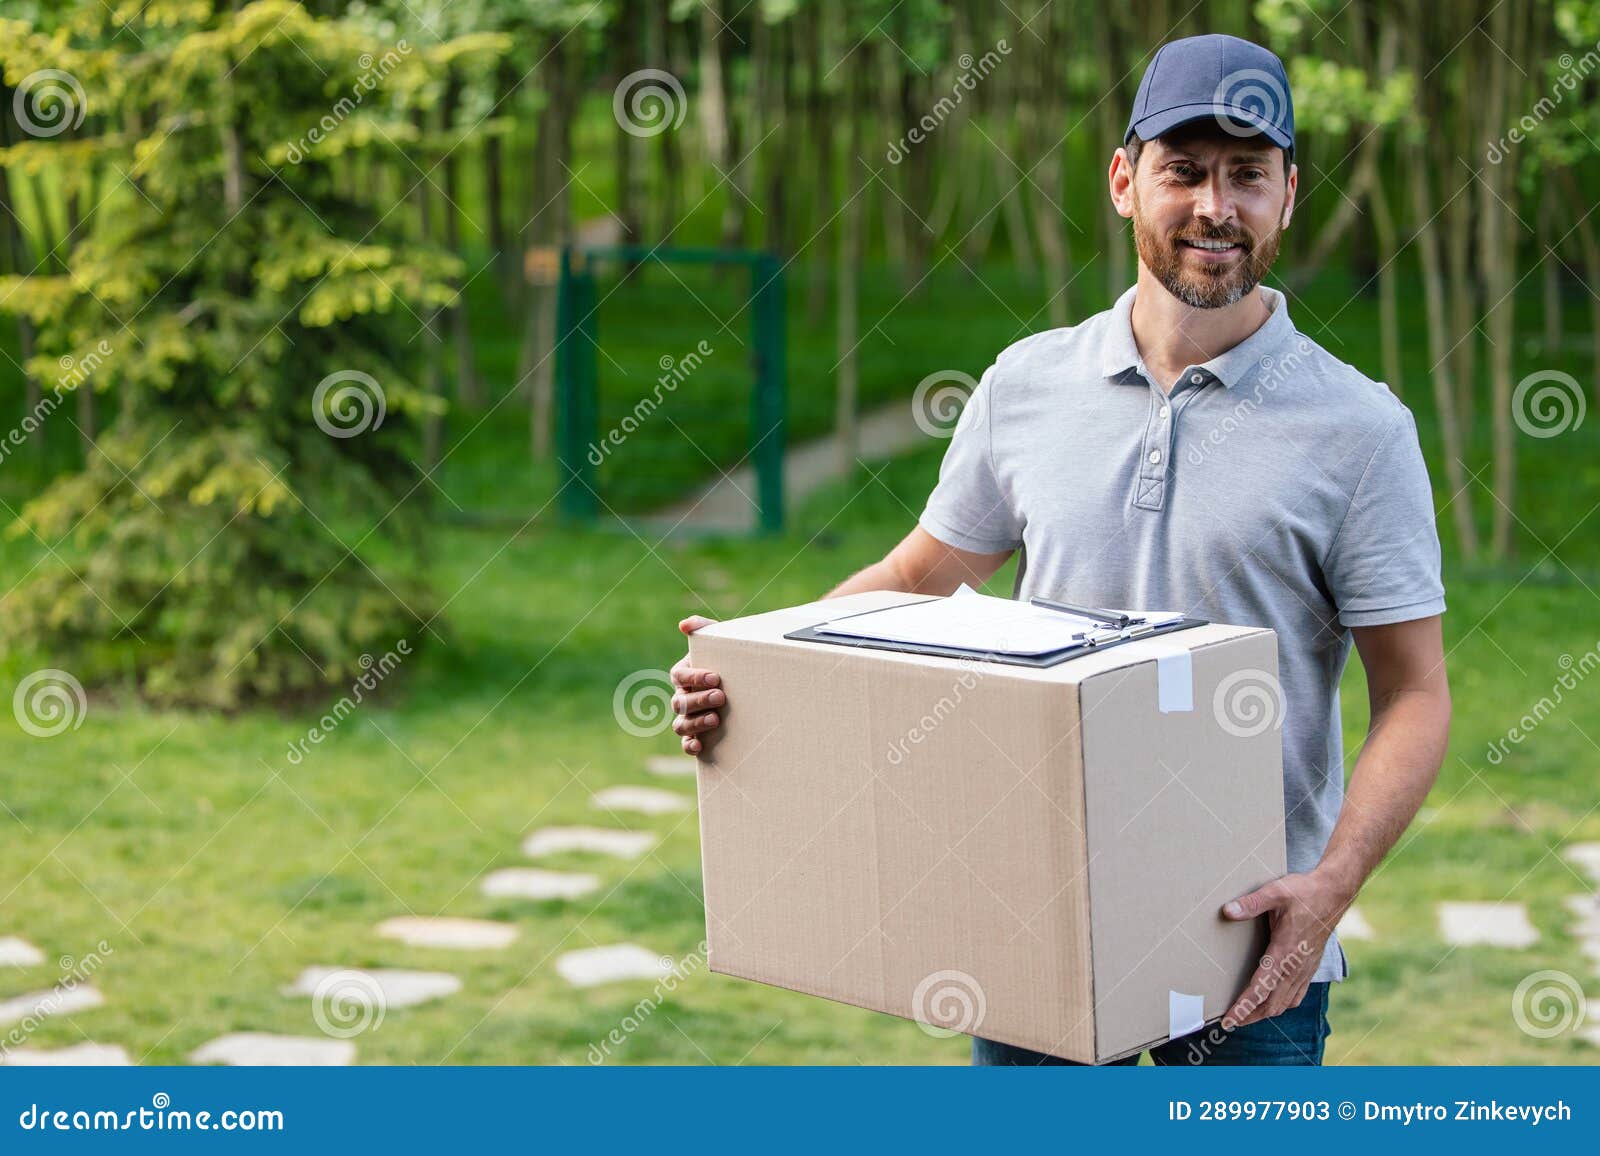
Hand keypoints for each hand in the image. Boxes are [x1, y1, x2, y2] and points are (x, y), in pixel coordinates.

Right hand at [670, 615, 723, 754]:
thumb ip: (702, 628)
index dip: (694, 677)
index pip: (679, 676)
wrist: (746, 682)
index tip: (715, 677)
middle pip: (680, 702)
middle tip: (721, 696)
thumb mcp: (718, 640)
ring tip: (716, 719)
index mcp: (684, 675)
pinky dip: (689, 745)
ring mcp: (688, 717)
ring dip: (696, 722)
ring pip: (680, 724)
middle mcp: (682, 697)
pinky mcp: (697, 735)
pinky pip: (686, 743)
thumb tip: (685, 625)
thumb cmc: (728, 659)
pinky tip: (700, 745)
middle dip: (699, 700)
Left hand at [1219, 869, 1353, 1027]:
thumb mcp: (1276, 892)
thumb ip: (1252, 903)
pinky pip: (1296, 995)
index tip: (1228, 1020)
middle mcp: (1295, 966)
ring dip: (1264, 1012)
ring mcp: (1305, 968)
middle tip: (1229, 1023)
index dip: (1243, 1007)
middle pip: (1271, 1003)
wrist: (1335, 893)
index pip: (1261, 988)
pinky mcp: (1310, 966)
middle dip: (1249, 1016)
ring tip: (1245, 1017)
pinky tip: (1273, 1003)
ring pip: (1284, 1002)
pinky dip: (1281, 1004)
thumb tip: (1227, 911)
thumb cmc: (1305, 892)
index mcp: (1285, 952)